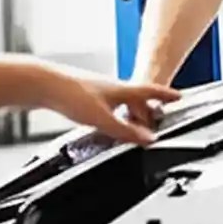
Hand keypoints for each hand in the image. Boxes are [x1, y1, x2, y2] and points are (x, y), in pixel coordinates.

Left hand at [39, 68, 179, 144]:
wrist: (42, 84)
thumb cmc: (70, 94)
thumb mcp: (103, 119)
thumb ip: (126, 131)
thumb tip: (148, 139)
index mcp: (121, 89)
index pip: (152, 91)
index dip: (167, 95)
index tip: (180, 98)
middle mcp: (111, 87)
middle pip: (137, 99)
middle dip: (148, 111)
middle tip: (156, 125)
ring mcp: (97, 91)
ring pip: (121, 103)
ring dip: (130, 115)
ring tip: (132, 130)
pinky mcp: (84, 96)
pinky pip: (108, 107)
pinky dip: (114, 116)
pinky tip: (106, 126)